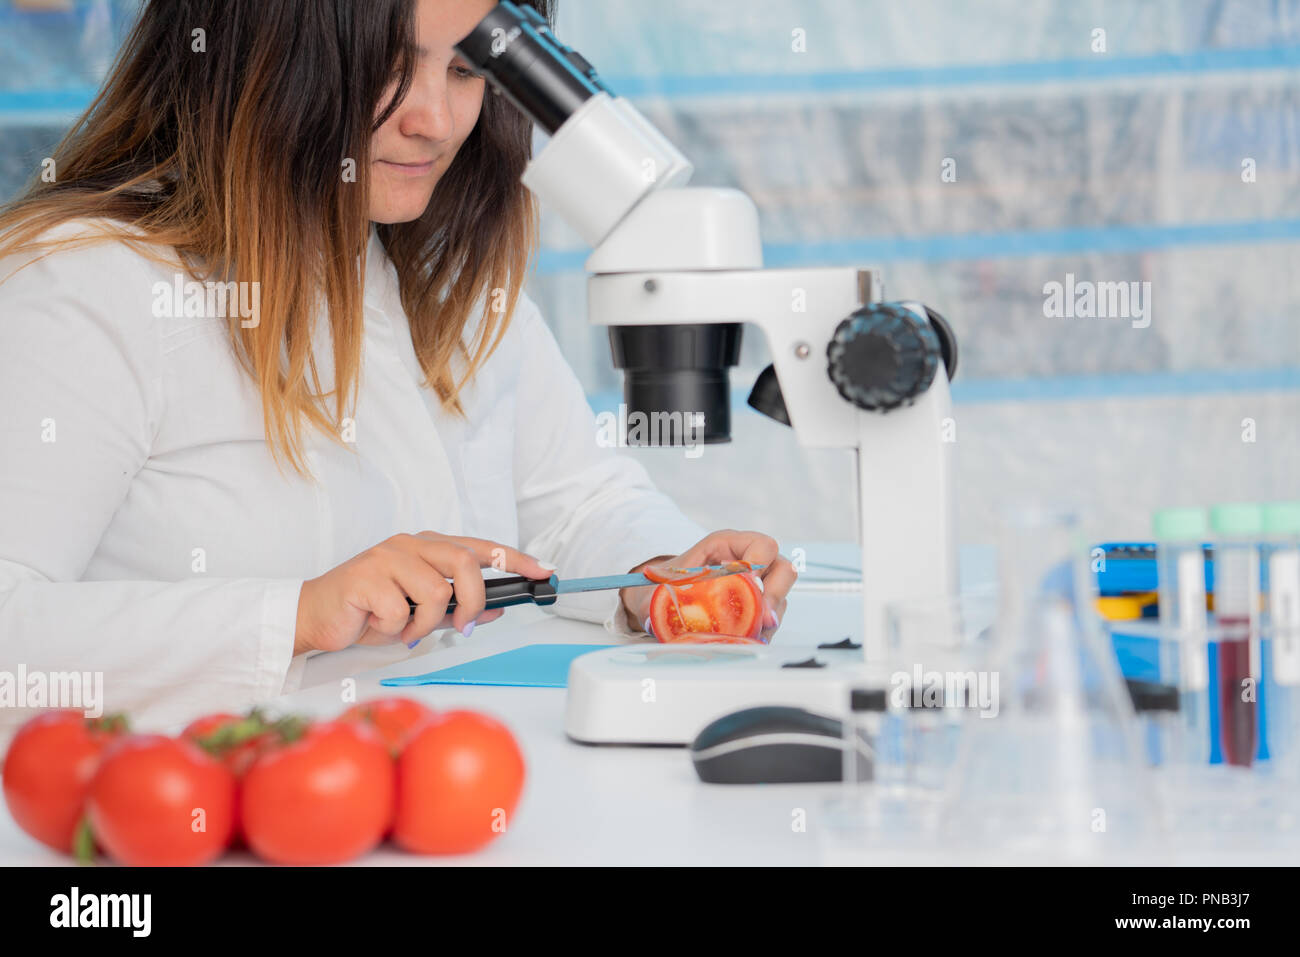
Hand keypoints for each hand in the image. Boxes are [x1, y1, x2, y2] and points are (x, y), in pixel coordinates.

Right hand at [294, 532, 554, 654]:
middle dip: (473, 602)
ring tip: (403, 628)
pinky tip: (377, 624)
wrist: (316, 617)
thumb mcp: (420, 613)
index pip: (480, 547)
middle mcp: (409, 545)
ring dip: (425, 623)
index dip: (515, 559)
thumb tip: (497, 610)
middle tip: (462, 627)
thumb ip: (457, 608)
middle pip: (464, 563)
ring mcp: (387, 556)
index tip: (544, 572)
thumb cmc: (367, 612)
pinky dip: (396, 628)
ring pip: (436, 592)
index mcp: (426, 548)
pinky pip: (402, 610)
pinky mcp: (366, 576)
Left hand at [619, 529, 796, 640]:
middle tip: (763, 616)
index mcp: (727, 545)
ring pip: (780, 597)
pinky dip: (763, 629)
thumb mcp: (665, 585)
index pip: (762, 546)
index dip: (760, 564)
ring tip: (752, 632)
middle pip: (783, 570)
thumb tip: (673, 618)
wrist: (658, 596)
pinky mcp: (756, 606)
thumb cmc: (664, 584)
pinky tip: (749, 637)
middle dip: (774, 595)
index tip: (749, 582)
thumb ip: (672, 597)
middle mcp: (747, 561)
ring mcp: (756, 584)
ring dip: (769, 617)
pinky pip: (771, 617)